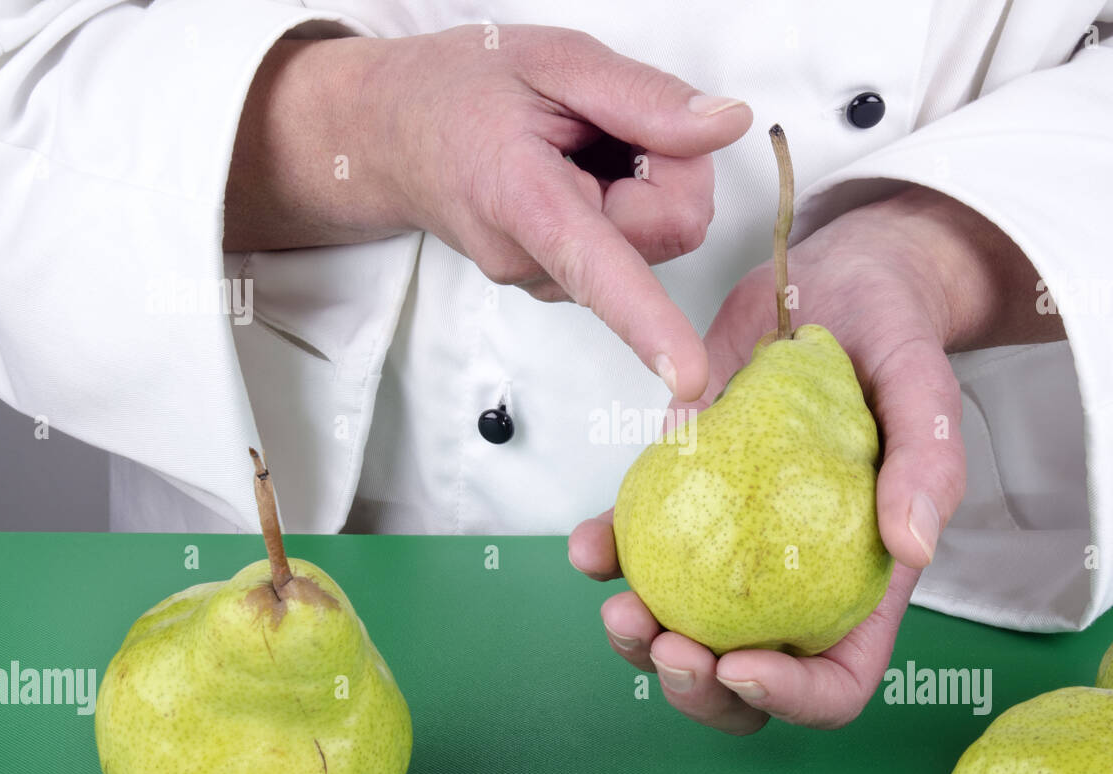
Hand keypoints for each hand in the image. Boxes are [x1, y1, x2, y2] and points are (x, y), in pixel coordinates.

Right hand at [225, 26, 752, 399]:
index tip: (689, 375)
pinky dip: (625, 205)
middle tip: (610, 124)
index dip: (650, 322)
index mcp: (525, 201)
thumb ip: (642, 97)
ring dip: (644, 184)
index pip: (599, 268)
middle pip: (668, 228)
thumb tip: (724, 125)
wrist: (388, 134)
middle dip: (669, 168)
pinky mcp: (557, 287)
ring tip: (577, 147)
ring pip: (655, 241)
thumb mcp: (552, 59)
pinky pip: (633, 250)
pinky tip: (574, 174)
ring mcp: (544, 283)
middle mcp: (533, 261)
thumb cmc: (460, 90)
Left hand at [570, 185, 1062, 733]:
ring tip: (619, 607)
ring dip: (639, 640)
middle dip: (697, 687)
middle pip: (744, 680)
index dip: (791, 698)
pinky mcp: (682, 500)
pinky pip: (637, 550)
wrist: (832, 289)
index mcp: (858, 581)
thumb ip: (929, 462)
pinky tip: (588, 545)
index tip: (742, 664)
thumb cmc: (892, 344)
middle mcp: (790, 579)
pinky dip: (607, 558)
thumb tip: (915, 545)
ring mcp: (730, 546)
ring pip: (679, 630)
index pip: (835, 682)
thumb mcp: (924, 391)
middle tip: (667, 645)